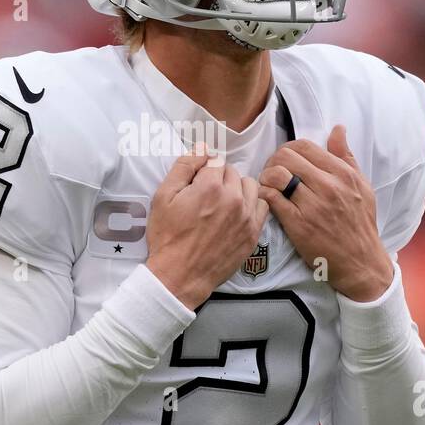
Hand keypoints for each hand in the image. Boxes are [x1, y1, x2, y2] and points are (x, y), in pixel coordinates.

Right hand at [146, 143, 269, 309]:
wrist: (179, 275)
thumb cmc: (168, 237)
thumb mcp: (163, 196)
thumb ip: (184, 166)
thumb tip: (201, 148)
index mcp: (210, 186)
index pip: (214, 160)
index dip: (202, 169)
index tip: (195, 182)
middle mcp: (233, 198)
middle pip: (232, 172)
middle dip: (218, 178)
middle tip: (204, 195)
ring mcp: (246, 216)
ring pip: (249, 186)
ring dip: (237, 188)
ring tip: (221, 202)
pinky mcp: (253, 233)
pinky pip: (262, 206)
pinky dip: (250, 204)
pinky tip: (236, 213)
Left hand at [257, 124, 393, 301]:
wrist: (361, 262)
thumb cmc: (360, 224)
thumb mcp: (362, 186)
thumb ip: (346, 157)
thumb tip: (337, 129)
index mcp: (343, 174)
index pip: (305, 146)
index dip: (289, 149)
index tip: (286, 160)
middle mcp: (329, 187)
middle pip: (286, 157)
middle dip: (273, 161)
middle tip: (272, 172)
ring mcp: (313, 206)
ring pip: (276, 175)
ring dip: (266, 177)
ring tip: (268, 185)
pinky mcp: (299, 225)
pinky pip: (272, 199)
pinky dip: (264, 195)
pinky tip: (268, 200)